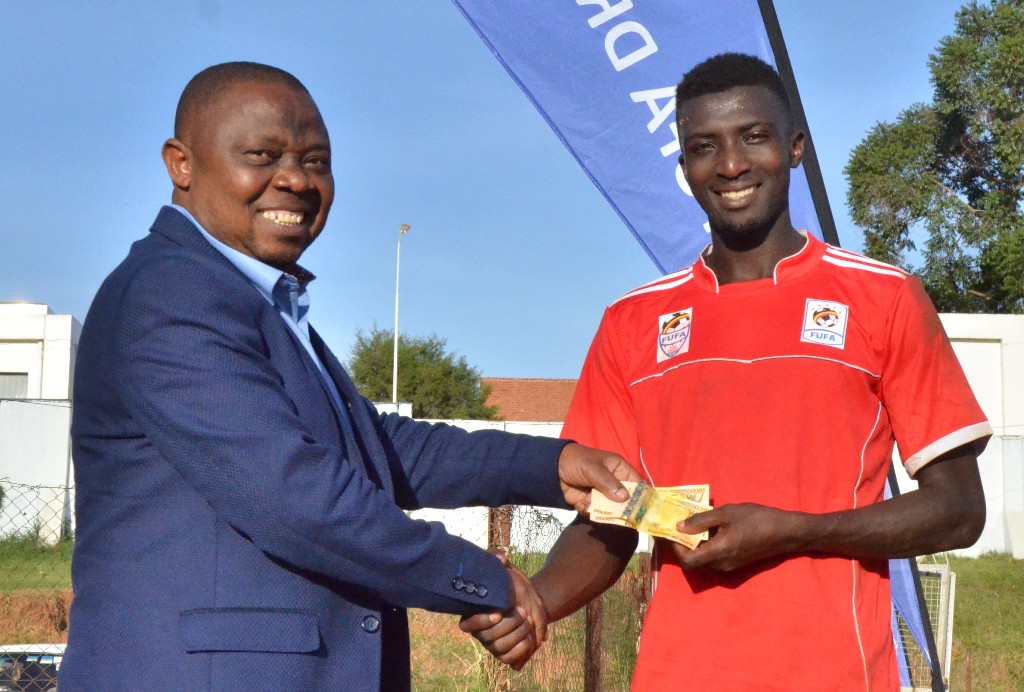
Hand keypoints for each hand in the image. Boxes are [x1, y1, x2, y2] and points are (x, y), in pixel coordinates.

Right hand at [459, 555, 547, 668]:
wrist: (529, 600)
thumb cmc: (511, 584)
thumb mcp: (504, 569)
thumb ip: (497, 559)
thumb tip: (500, 558)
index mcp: (472, 614)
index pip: (467, 625)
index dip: (481, 621)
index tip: (499, 612)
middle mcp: (480, 632)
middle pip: (487, 637)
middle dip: (508, 625)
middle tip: (522, 612)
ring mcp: (492, 644)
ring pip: (499, 648)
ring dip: (516, 635)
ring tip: (528, 621)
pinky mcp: (505, 653)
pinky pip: (508, 659)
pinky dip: (519, 650)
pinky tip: (529, 638)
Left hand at [557, 443, 639, 513]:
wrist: (552, 468)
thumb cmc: (577, 461)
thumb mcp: (593, 468)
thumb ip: (608, 482)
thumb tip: (625, 498)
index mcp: (620, 469)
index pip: (637, 484)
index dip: (640, 496)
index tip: (639, 509)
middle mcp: (615, 483)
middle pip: (626, 501)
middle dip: (620, 509)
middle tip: (612, 512)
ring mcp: (603, 495)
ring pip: (611, 510)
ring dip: (602, 511)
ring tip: (589, 503)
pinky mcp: (591, 503)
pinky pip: (596, 513)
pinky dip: (589, 511)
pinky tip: (580, 504)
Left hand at [669, 503, 806, 570]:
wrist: (785, 532)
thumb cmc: (756, 519)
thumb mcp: (726, 513)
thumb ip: (701, 521)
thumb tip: (678, 527)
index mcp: (717, 552)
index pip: (687, 561)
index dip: (675, 548)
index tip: (672, 531)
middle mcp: (721, 565)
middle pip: (693, 562)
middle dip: (683, 546)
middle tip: (681, 525)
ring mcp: (729, 566)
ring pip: (703, 560)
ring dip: (696, 545)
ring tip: (696, 523)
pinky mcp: (736, 563)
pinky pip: (714, 558)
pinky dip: (707, 546)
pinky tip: (712, 528)